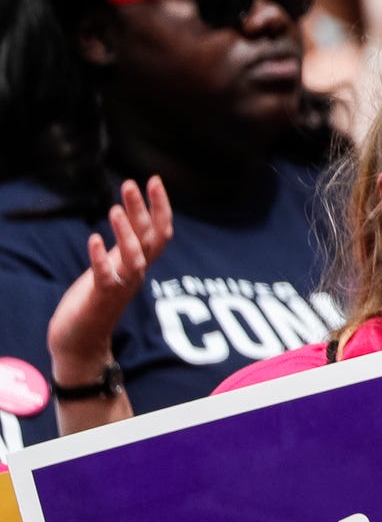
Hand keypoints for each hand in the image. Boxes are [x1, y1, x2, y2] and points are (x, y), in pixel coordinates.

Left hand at [47, 178, 170, 382]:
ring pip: (135, 257)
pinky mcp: (100, 298)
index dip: (160, 206)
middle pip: (150, 238)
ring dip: (127, 232)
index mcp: (139, 263)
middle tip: (132, 183)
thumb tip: (129, 216)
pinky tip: (93, 238)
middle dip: (143, 210)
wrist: (81, 342)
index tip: (154, 179)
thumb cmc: (95, 301)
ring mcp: (121, 286)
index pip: (160, 230)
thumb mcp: (113, 266)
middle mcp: (136, 273)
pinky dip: (101, 258)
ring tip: (113, 209)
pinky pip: (105, 277)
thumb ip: (124, 246)